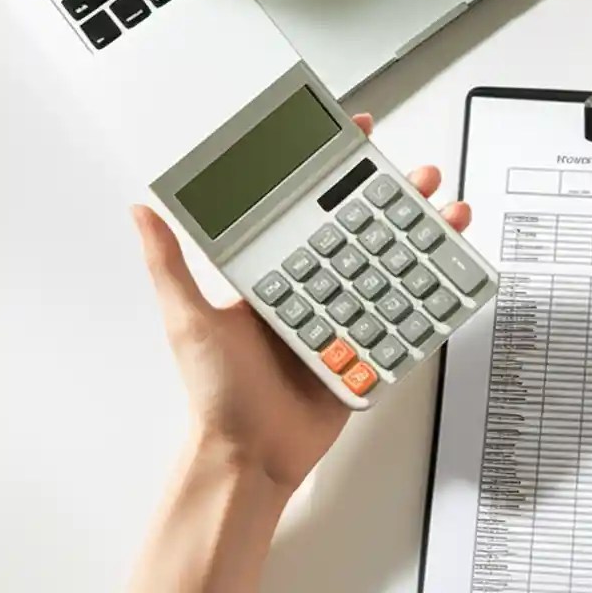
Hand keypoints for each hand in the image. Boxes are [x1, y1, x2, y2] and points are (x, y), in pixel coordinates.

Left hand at [131, 114, 472, 491]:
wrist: (254, 457)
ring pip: (394, 266)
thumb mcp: (188, 321)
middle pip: (365, 230)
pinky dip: (431, 294)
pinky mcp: (369, 349)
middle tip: (421, 178)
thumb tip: (142, 211)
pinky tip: (449, 273)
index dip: (336, 171)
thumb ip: (171, 266)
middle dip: (398, 198)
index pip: (309, 209)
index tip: (359, 135)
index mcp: (277, 272)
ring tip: (447, 217)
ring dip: (425, 238)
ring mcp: (346, 317)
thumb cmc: (218, 394)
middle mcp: (315, 287)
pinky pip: (405, 316)